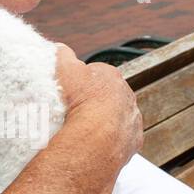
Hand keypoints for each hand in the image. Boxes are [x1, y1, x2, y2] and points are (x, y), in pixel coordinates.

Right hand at [54, 43, 143, 162]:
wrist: (95, 139)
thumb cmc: (81, 103)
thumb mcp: (66, 71)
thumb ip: (63, 56)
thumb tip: (61, 49)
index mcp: (112, 77)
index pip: (97, 73)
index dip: (82, 80)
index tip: (71, 89)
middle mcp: (127, 97)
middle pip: (108, 96)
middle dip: (95, 102)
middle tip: (75, 111)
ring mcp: (132, 120)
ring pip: (117, 119)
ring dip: (104, 123)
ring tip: (84, 130)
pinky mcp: (132, 142)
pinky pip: (120, 140)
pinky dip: (109, 142)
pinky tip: (95, 144)